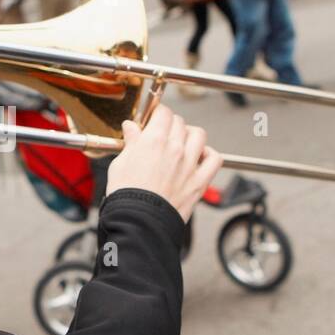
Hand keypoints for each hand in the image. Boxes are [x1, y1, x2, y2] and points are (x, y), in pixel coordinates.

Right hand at [106, 104, 221, 222]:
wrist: (139, 221)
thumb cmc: (127, 195)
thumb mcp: (120, 163)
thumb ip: (130, 142)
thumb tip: (130, 128)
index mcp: (154, 140)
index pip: (163, 113)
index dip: (158, 113)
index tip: (154, 118)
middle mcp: (175, 148)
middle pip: (180, 122)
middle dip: (171, 124)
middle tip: (163, 133)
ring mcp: (189, 164)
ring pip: (198, 135)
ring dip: (190, 135)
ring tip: (182, 142)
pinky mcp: (199, 181)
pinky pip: (214, 159)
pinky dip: (209, 154)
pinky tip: (200, 156)